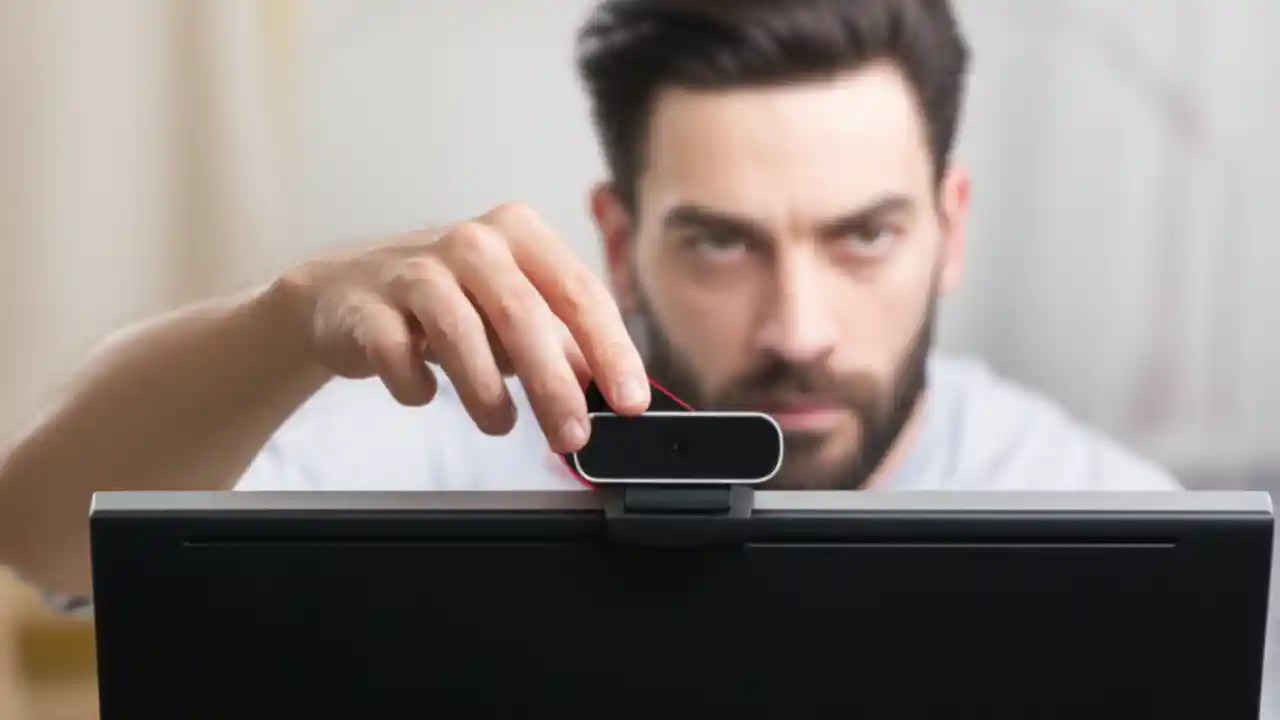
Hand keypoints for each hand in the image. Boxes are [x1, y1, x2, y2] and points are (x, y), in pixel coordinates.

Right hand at [273, 202, 650, 452]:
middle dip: (553, 384)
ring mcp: (415, 269)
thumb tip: (611, 393)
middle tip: (571, 436)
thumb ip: (564, 345)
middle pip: (523, 314)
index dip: (611, 351)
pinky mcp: (367, 304)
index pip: (580, 292)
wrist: (347, 292)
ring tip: (501, 424)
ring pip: (461, 332)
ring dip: (486, 393)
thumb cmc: (449, 301)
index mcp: (521, 234)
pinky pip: (397, 354)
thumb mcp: (514, 313)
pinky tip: (425, 393)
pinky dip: (416, 385)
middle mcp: (472, 241)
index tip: (631, 402)